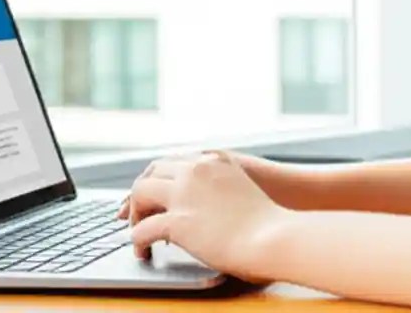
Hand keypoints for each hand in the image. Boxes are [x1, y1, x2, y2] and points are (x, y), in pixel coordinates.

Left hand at [117, 149, 287, 284]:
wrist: (276, 235)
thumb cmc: (269, 218)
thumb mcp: (243, 185)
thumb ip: (220, 185)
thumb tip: (205, 204)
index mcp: (212, 159)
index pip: (171, 161)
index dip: (155, 177)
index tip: (148, 191)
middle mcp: (195, 169)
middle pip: (152, 172)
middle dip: (140, 193)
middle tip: (134, 213)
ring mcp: (185, 193)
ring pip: (140, 192)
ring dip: (134, 212)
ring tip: (137, 229)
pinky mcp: (179, 221)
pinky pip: (143, 228)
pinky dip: (137, 240)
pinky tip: (143, 250)